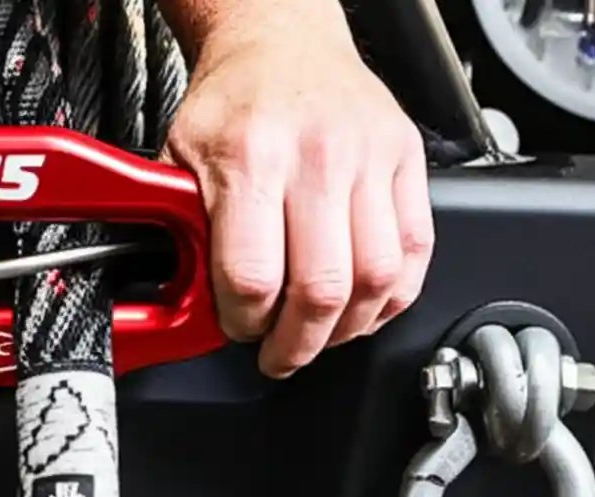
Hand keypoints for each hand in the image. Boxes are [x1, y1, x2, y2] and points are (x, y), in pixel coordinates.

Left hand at [161, 1, 434, 377]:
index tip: (237, 329)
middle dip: (297, 343)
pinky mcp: (409, 162)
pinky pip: (417, 252)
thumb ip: (182, 229)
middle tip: (280, 355)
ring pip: (378, 280)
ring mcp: (371, 160)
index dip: (243, 323)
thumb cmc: (232, 102)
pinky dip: (392, 297)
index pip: (253, 276)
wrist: (282, 42)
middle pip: (322, 288)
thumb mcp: (177, 158)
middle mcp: (317, 159)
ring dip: (347, 329)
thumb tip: (184, 301)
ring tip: (320, 336)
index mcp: (251, 160)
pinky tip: (363, 308)